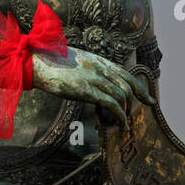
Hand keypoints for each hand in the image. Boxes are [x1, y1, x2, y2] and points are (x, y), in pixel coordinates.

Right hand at [31, 46, 155, 128]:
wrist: (35, 61)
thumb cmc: (51, 62)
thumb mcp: (76, 62)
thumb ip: (90, 70)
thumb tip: (96, 82)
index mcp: (98, 60)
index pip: (127, 74)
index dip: (141, 89)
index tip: (149, 100)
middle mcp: (100, 67)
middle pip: (128, 86)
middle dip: (135, 103)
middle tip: (133, 117)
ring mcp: (94, 78)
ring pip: (122, 96)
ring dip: (125, 113)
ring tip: (122, 124)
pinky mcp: (86, 90)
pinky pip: (111, 104)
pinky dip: (119, 116)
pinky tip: (119, 125)